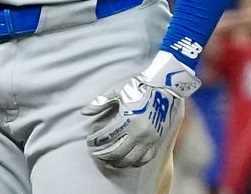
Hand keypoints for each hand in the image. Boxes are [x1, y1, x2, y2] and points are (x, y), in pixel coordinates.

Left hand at [82, 51, 198, 167]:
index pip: (106, 137)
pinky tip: (128, 160)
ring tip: (110, 160)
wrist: (165, 87)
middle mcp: (138, 132)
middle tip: (97, 153)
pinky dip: (135, 162)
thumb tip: (84, 112)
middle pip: (117, 152)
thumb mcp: (117, 92)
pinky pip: (145, 159)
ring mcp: (149, 139)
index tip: (90, 141)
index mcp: (127, 119)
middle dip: (104, 155)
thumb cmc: (139, 87)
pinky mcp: (158, 141)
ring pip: (130, 159)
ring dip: (118, 162)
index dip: (95, 142)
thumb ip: (100, 103)